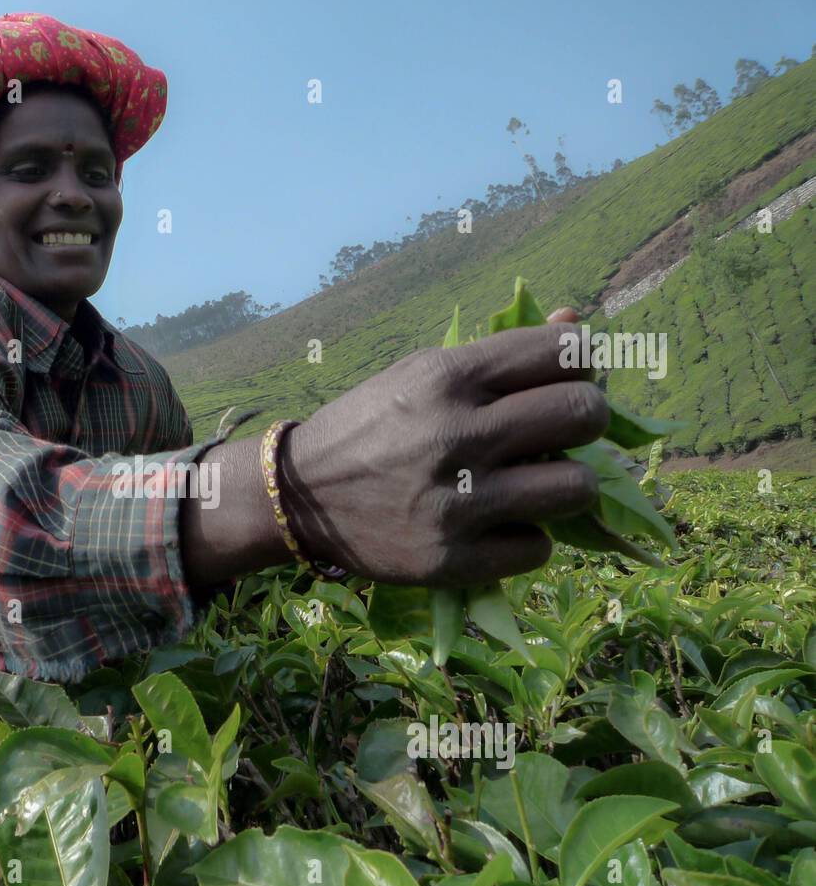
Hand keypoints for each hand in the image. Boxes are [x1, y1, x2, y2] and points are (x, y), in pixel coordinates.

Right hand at [278, 306, 606, 585]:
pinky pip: (538, 548)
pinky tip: (495, 526)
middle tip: (560, 434)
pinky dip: (524, 538)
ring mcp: (455, 502)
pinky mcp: (451, 559)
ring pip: (577, 488)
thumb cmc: (372, 426)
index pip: (566, 352)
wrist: (300, 496)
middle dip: (585, 421)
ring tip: (536, 485)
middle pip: (584, 414)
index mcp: (447, 378)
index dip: (581, 364)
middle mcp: (455, 435)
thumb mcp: (423, 374)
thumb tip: (580, 325)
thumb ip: (501, 355)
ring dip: (565, 486)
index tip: (567, 379)